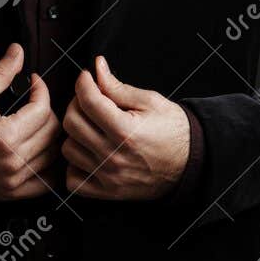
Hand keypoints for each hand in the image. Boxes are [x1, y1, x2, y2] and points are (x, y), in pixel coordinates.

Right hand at [0, 43, 60, 199]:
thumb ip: (1, 72)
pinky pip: (44, 183)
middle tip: (35, 101)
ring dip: (50, 137)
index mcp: (6, 137)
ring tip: (38, 123)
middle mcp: (13, 162)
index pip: (43, 110)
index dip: (41, 90)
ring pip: (53, 156)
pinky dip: (49, 167)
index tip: (33, 83)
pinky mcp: (9, 193)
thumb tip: (18, 52)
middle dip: (47, 110)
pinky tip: (41, 153)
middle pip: (52, 133)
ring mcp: (13, 181)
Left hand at [61, 55, 189, 199]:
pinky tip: (90, 153)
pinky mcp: (108, 192)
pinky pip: (73, 180)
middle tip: (90, 100)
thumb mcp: (150, 101)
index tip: (87, 77)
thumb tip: (97, 67)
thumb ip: (118, 87)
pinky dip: (76, 166)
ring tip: (92, 127)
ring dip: (76, 134)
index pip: (88, 101)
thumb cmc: (172, 129)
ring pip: (68, 149)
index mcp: (126, 131)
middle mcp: (114, 156)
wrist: (191, 163)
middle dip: (77, 104)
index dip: (83, 82)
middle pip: (72, 123)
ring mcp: (109, 177)